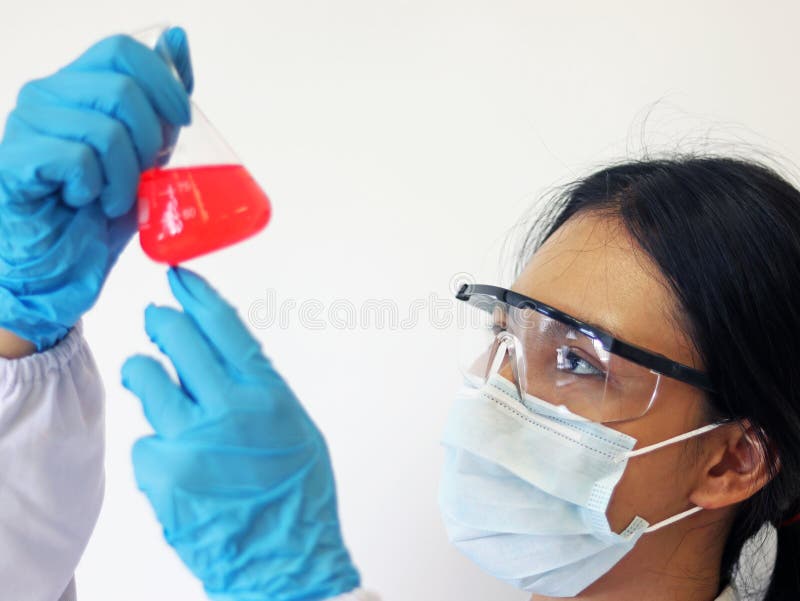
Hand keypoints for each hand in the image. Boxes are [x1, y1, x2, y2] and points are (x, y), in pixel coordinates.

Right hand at [0, 28, 193, 350]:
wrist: (61, 267)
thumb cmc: (99, 211)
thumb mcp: (145, 151)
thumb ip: (159, 101)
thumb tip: (177, 38)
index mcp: (77, 86)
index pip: (121, 49)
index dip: (162, 81)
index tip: (181, 122)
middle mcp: (46, 96)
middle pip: (121, 89)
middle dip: (149, 139)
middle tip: (141, 174)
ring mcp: (26, 126)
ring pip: (106, 131)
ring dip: (126, 176)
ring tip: (113, 198)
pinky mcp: (15, 161)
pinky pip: (79, 160)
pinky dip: (97, 190)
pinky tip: (83, 202)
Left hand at [121, 268, 360, 600]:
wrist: (284, 561)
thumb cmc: (297, 497)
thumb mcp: (295, 426)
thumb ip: (259, 387)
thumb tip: (222, 356)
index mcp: (266, 395)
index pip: (224, 326)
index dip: (197, 295)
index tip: (178, 277)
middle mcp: (227, 412)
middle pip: (176, 340)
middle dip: (162, 323)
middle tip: (157, 322)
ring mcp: (189, 444)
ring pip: (146, 380)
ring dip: (148, 377)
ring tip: (157, 387)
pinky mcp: (162, 476)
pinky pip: (143, 439)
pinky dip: (155, 443)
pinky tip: (177, 459)